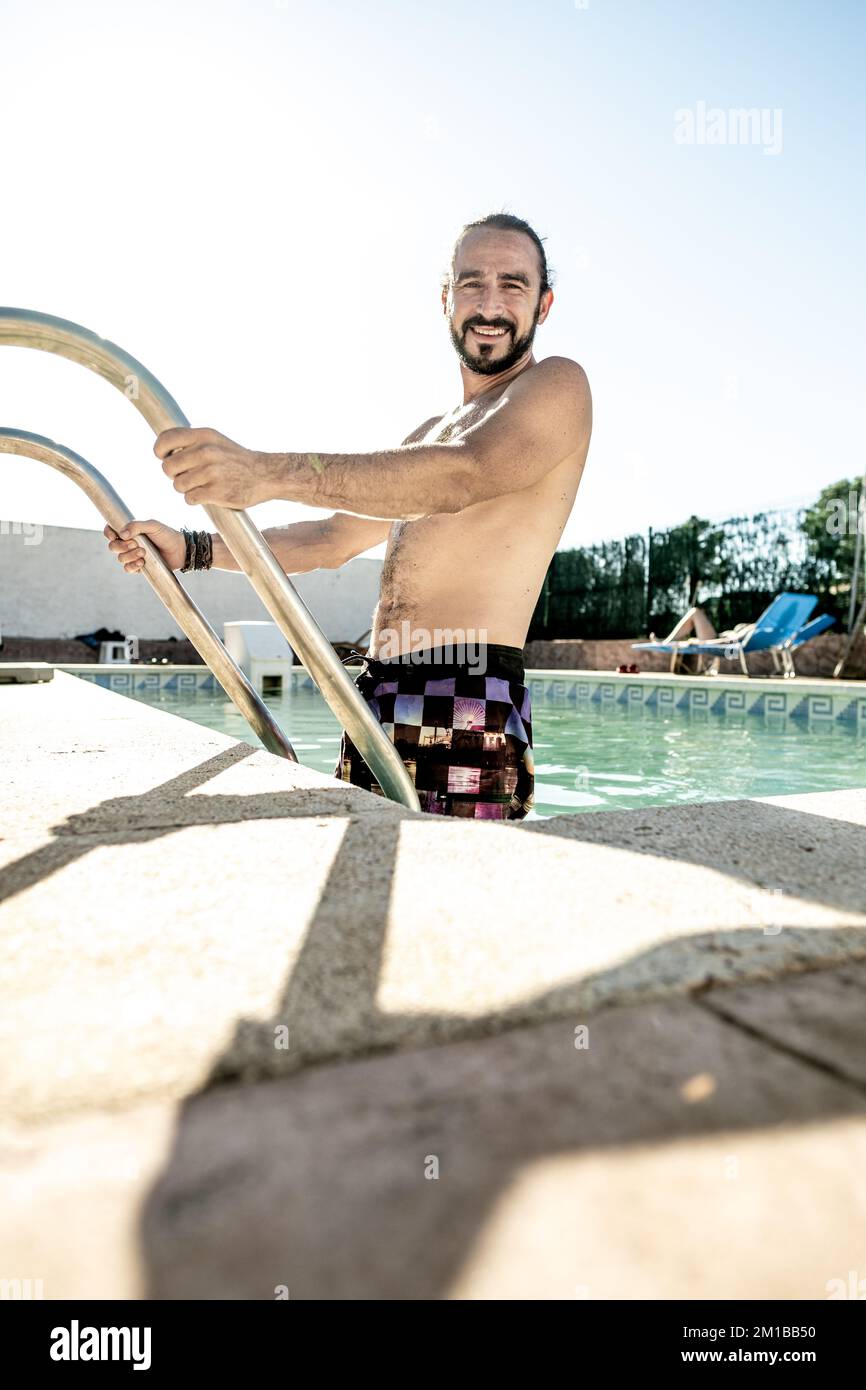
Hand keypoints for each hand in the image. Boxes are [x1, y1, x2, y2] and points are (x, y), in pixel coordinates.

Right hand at [104, 519, 185, 572]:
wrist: (180, 550)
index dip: (108, 533)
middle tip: (135, 543)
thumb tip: (122, 534)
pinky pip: (128, 569)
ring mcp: (133, 555)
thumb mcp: (152, 525)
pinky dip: (133, 566)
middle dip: (121, 546)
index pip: (111, 531)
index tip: (114, 536)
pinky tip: (142, 563)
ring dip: (130, 556)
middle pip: (113, 547)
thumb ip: (136, 525)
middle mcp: (129, 543)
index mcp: (130, 531)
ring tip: (143, 553)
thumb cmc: (166, 534)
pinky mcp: (139, 566)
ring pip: (120, 558)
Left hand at [154, 427, 273, 508]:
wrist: (265, 475)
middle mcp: (206, 451)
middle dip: (174, 474)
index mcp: (204, 436)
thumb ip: (191, 442)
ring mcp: (211, 472)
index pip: (166, 439)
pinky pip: (189, 498)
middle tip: (187, 475)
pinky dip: (195, 499)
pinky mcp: (216, 492)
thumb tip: (163, 450)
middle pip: (167, 467)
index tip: (165, 457)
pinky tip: (207, 494)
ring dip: (185, 488)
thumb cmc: (235, 459)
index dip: (160, 451)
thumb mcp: (215, 441)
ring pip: (177, 485)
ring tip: (200, 485)